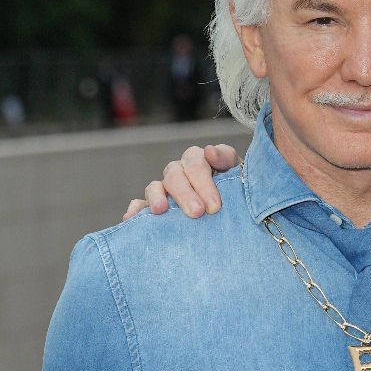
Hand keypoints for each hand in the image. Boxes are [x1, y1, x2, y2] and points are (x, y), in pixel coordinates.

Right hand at [122, 141, 237, 220]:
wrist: (235, 216)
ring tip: (161, 210)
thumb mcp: (240, 176)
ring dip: (157, 197)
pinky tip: (131, 218)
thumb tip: (209, 152)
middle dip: (185, 193)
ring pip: (156, 186)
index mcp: (200, 161)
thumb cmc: (238, 195)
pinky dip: (136, 210)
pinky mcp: (154, 205)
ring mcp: (166, 188)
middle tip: (197, 213)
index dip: (203, 182)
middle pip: (176, 175)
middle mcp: (180, 172)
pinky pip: (140, 204)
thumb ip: (227, 160)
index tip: (214, 207)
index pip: (196, 162)